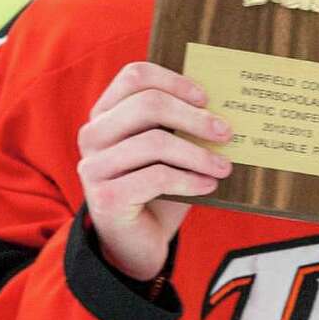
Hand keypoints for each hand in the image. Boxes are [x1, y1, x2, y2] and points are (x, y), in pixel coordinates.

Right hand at [77, 62, 232, 280]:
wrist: (136, 243)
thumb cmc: (158, 191)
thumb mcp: (169, 152)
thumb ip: (180, 127)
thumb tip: (223, 107)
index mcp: (106, 114)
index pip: (134, 76)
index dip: (173, 81)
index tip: (206, 97)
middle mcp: (92, 135)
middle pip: (147, 104)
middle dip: (194, 117)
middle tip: (226, 132)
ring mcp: (93, 166)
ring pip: (154, 142)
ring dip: (198, 153)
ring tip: (224, 167)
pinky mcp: (105, 197)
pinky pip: (155, 177)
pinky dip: (189, 179)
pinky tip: (208, 185)